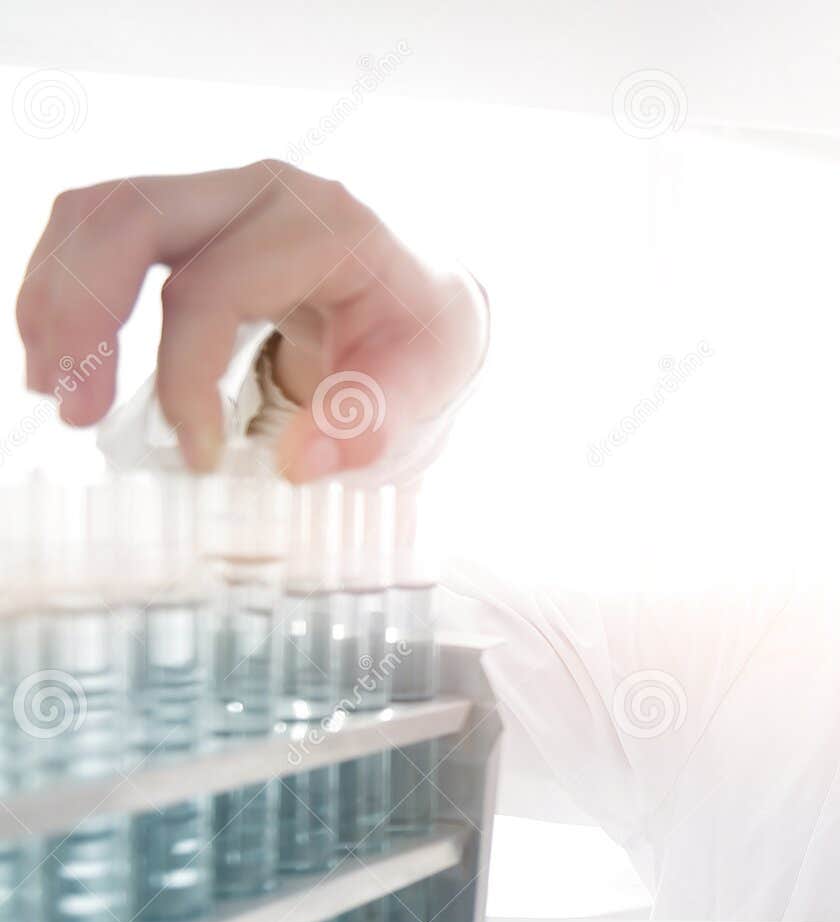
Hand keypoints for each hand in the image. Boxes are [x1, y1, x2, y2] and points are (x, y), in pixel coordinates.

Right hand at [15, 159, 486, 479]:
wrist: (430, 289)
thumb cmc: (424, 331)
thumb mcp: (433, 378)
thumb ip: (377, 420)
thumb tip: (302, 463)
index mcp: (331, 226)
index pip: (217, 289)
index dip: (186, 376)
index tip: (196, 456)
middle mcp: (267, 189)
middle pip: (134, 218)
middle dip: (83, 314)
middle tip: (72, 411)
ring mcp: (222, 190)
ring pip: (101, 210)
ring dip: (57, 296)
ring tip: (55, 388)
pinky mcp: (193, 210)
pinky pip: (102, 225)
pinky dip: (66, 283)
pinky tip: (67, 354)